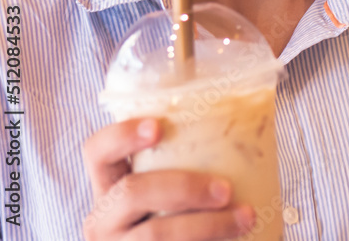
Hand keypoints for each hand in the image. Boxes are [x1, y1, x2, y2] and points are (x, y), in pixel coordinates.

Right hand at [82, 117, 254, 239]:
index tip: (158, 127)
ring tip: (245, 217)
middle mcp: (104, 218)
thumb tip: (250, 119)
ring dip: (207, 225)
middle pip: (131, 192)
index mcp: (111, 186)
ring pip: (154, 234)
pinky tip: (234, 240)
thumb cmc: (192, 214)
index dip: (121, 136)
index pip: (98, 151)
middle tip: (226, 189)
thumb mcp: (180, 189)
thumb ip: (194, 162)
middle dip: (184, 187)